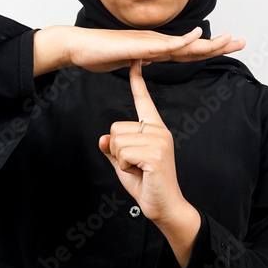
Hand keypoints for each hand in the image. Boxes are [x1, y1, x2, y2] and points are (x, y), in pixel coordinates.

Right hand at [34, 24, 243, 74]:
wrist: (79, 47)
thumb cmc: (99, 53)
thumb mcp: (127, 60)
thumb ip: (140, 60)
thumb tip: (146, 62)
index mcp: (157, 47)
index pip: (189, 50)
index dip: (210, 49)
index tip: (229, 47)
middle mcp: (157, 42)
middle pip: (194, 45)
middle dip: (219, 44)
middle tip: (243, 42)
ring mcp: (149, 42)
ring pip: (184, 44)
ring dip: (207, 42)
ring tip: (229, 40)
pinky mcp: (139, 45)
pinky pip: (163, 45)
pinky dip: (180, 41)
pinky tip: (195, 36)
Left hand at [98, 60, 200, 245]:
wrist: (164, 207)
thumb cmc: (146, 185)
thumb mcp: (124, 163)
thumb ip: (113, 149)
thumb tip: (103, 139)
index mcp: (154, 128)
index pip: (143, 100)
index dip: (137, 80)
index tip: (136, 60)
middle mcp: (159, 129)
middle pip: (115, 128)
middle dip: (117, 150)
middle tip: (135, 165)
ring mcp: (159, 139)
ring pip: (117, 141)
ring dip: (120, 160)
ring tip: (138, 169)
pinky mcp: (155, 152)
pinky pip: (122, 153)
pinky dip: (124, 166)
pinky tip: (141, 173)